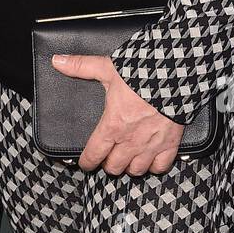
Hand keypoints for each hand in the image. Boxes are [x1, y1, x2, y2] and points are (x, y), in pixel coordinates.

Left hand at [50, 53, 183, 174]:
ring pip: (135, 170)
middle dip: (108, 164)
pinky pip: (160, 167)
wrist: (175, 76)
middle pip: (113, 167)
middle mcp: (130, 141)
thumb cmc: (141, 73)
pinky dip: (154, 166)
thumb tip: (58, 61)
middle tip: (107, 156)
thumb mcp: (108, 68)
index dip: (86, 162)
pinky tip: (150, 160)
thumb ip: (82, 67)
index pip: (93, 154)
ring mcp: (151, 145)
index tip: (85, 163)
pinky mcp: (170, 144)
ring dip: (129, 166)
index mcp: (112, 126)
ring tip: (126, 159)